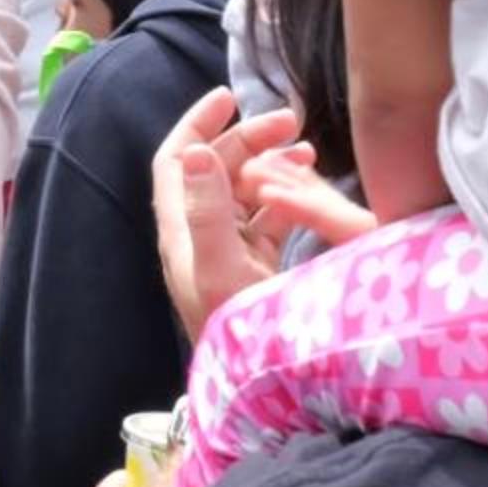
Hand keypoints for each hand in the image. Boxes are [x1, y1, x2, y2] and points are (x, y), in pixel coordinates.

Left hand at [154, 87, 343, 336]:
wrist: (261, 389)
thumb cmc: (238, 329)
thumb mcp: (220, 269)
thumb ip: (208, 211)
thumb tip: (197, 150)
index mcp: (182, 231)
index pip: (176, 161)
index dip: (197, 124)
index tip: (228, 97)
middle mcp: (199, 236)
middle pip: (214, 169)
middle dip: (248, 139)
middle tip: (292, 122)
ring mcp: (228, 251)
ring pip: (244, 191)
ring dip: (270, 164)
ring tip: (307, 150)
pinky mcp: (254, 266)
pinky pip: (268, 218)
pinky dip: (286, 195)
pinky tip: (311, 185)